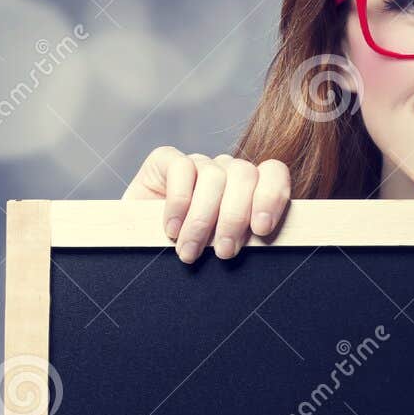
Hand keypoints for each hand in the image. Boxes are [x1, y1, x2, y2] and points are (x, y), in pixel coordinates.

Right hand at [122, 146, 291, 261]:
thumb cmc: (191, 254)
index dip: (271, 197)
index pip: (273, 174)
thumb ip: (247, 239)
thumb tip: (263, 241)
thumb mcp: (224, 249)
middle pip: (244, 175)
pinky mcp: (166, 160)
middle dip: (234, 218)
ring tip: (191, 252)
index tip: (262, 229)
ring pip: (213, 177)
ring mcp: (199, 163)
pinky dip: (179, 202)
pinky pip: (182, 169)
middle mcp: (226, 171)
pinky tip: (172, 230)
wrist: (140, 251)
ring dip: (202, 220)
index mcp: (250, 189)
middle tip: (224, 253)